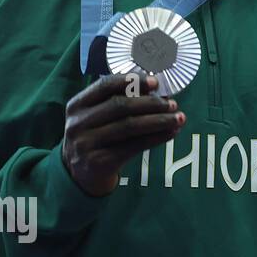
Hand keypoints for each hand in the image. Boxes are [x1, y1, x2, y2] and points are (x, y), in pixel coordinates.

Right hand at [62, 73, 184, 196]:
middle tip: (173, 104)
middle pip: (120, 106)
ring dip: (159, 120)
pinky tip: (171, 133)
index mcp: (77, 105)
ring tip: (178, 118)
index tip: (155, 82)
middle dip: (151, 103)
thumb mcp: (98, 118)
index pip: (105, 85)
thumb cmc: (98, 138)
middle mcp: (78, 123)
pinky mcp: (99, 162)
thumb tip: (158, 92)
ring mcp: (86, 143)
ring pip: (130, 126)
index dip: (132, 81)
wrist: (81, 175)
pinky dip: (157, 137)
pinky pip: (134, 146)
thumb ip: (119, 103)